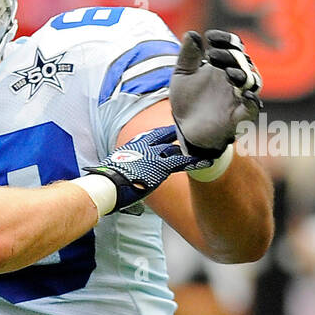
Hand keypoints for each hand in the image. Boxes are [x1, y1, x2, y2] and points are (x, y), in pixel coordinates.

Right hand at [84, 126, 215, 212]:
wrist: (107, 185)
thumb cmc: (106, 181)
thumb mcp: (114, 169)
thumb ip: (123, 167)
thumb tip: (119, 176)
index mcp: (132, 145)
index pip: (153, 135)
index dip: (165, 133)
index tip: (174, 130)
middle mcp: (144, 146)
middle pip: (166, 136)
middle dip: (180, 134)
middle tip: (195, 130)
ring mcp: (153, 155)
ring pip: (177, 148)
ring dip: (191, 147)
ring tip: (206, 146)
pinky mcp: (161, 167)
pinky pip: (182, 162)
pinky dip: (195, 161)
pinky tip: (207, 161)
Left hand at [169, 29, 261, 160]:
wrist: (184, 127)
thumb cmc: (187, 99)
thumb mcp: (182, 75)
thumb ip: (187, 56)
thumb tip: (192, 34)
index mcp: (223, 64)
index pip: (233, 45)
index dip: (225, 39)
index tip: (210, 37)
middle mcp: (235, 78)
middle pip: (243, 60)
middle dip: (230, 55)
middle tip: (212, 55)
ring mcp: (239, 97)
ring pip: (252, 81)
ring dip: (243, 74)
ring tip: (228, 73)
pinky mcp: (240, 117)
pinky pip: (253, 108)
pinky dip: (253, 102)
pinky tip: (246, 96)